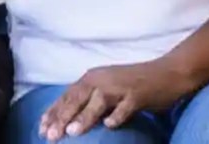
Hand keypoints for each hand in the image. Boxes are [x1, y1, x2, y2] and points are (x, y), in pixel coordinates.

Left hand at [38, 60, 195, 140]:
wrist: (167, 73)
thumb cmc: (134, 84)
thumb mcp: (107, 88)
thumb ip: (89, 100)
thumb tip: (68, 119)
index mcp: (92, 78)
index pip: (67, 95)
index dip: (53, 111)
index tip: (41, 128)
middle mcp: (102, 79)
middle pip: (78, 98)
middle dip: (62, 117)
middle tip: (50, 135)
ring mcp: (120, 86)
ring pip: (98, 101)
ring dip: (85, 117)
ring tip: (72, 132)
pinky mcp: (138, 94)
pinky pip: (126, 106)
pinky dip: (118, 116)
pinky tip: (110, 126)